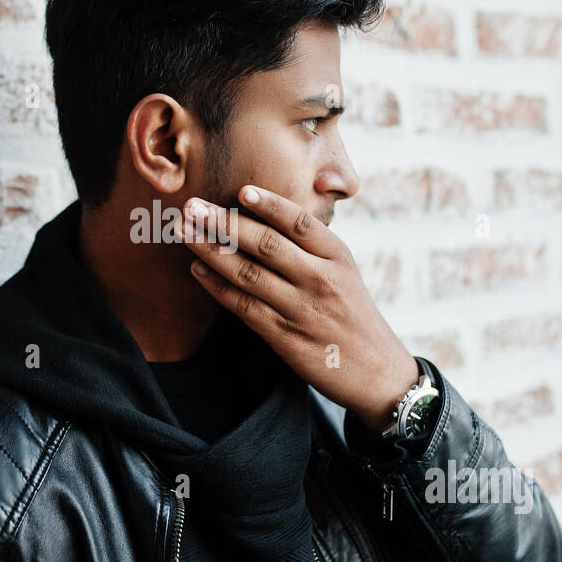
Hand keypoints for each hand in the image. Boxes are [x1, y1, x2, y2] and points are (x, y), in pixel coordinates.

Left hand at [174, 184, 419, 430]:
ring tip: (185, 231)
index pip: (300, 222)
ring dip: (211, 249)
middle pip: (266, 244)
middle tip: (192, 206)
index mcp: (337, 257)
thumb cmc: (352, 314)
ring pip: (249, 273)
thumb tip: (262, 216)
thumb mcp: (344, 273)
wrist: (377, 372)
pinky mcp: (285, 337)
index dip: (270, 204)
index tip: (241, 190)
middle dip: (224, 222)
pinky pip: (244, 306)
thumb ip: (310, 248)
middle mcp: (321, 279)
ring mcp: (301, 309)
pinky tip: (197, 269)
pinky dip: (217, 286)